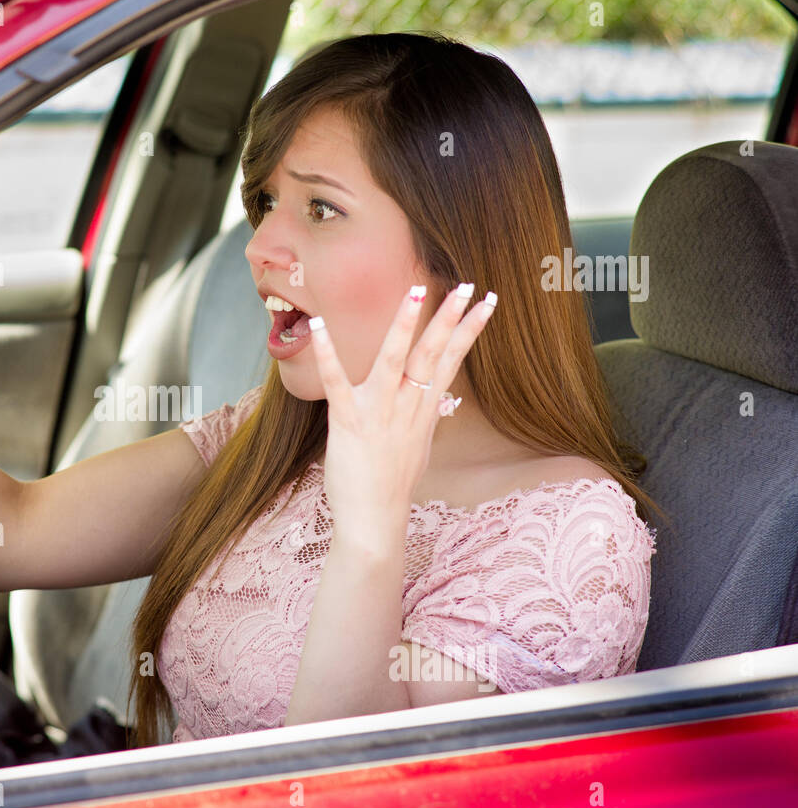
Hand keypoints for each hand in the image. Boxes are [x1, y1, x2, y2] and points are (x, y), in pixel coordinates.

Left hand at [307, 281, 496, 548]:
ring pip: (394, 362)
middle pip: (432, 356)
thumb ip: (429, 418)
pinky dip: (327, 353)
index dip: (469, 331)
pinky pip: (337, 381)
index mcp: (424, 411)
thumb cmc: (392, 485)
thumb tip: (443, 400)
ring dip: (405, 326)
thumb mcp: (420, 447)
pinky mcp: (347, 420)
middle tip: (465, 286)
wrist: (374, 521)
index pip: (451, 362)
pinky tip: (320, 325)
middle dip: (450, 319)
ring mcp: (378, 412)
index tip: (487, 302)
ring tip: (415, 292)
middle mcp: (406, 408)